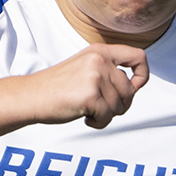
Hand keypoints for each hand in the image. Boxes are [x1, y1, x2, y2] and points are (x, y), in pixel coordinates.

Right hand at [28, 45, 149, 130]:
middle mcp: (100, 61)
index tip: (135, 86)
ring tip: (87, 110)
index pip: (138, 56)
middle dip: (119, 105)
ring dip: (106, 115)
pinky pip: (108, 117)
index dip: (143, 75)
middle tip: (100, 107)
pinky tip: (84, 117)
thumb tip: (135, 86)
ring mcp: (95, 77)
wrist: (32, 96)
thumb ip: (108, 71)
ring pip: (120, 106)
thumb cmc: (57, 87)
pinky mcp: (90, 96)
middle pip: (130, 91)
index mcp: (100, 52)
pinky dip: (98, 123)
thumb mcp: (85, 67)